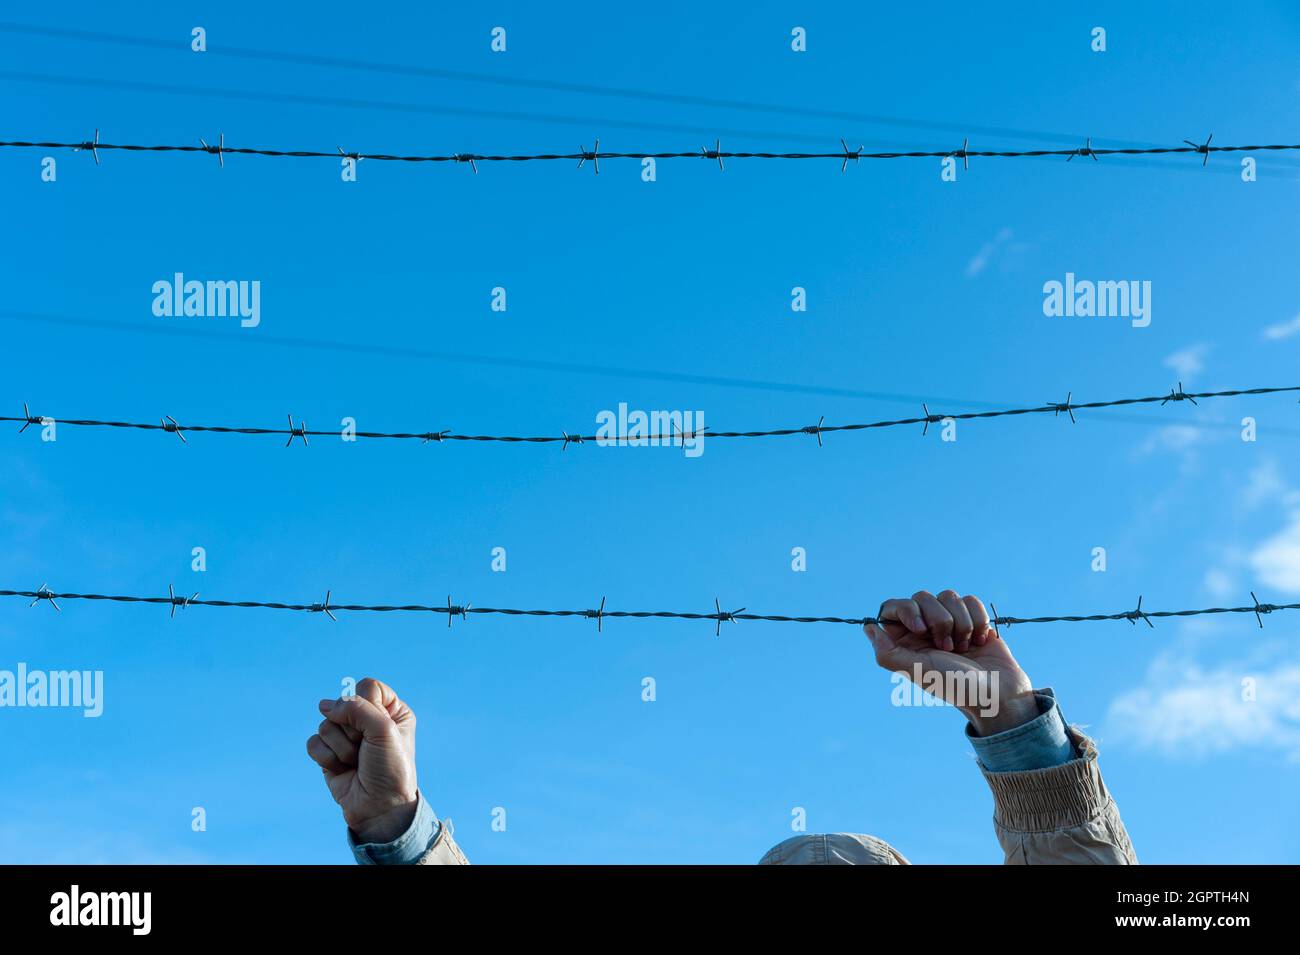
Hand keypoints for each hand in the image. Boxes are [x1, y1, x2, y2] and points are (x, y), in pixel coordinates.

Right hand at [307, 677, 419, 843]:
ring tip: (356, 762)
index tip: (379, 725)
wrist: (379, 808)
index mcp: (390, 710)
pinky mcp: (329, 754)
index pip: (367, 686)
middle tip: (366, 750)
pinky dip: (326, 758)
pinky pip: (314, 743)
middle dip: (352, 730)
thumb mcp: (383, 730)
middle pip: (342, 705)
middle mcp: (367, 721)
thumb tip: (324, 705)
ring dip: (341, 747)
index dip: (366, 704)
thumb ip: (355, 708)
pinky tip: (342, 770)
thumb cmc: (390, 768)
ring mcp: (346, 737)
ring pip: (325, 724)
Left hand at [865, 589, 1036, 735]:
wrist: (998, 693)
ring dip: (961, 623)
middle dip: (939, 619)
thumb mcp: (918, 672)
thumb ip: (887, 653)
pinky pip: (970, 600)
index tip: (920, 627)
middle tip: (947, 647)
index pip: (893, 606)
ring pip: (948, 595)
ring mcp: (949, 622)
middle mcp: (925, 629)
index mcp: (906, 640)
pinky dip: (978, 620)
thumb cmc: (956, 686)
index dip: (906, 610)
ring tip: (965, 648)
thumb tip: (867, 627)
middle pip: (922, 597)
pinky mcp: (973, 619)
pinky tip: (980, 641)